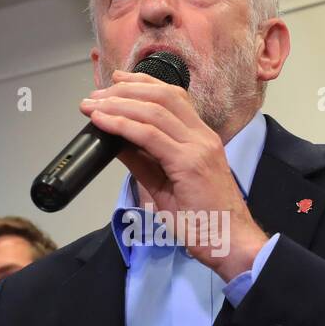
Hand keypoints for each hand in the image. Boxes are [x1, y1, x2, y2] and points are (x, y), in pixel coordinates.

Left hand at [81, 69, 267, 279]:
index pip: (173, 97)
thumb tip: (118, 143)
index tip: (117, 82)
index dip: (143, 83)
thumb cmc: (205, 220)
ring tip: (92, 106)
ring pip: (154, 110)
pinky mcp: (190, 164)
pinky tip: (103, 122)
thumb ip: (144, 162)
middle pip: (162, 95)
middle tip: (95, 96)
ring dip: (118, 104)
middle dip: (124, 90)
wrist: (231, 243)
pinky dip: (122, 125)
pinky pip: (150, 136)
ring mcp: (198, 148)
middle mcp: (202, 137)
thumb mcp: (166, 186)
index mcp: (201, 138)